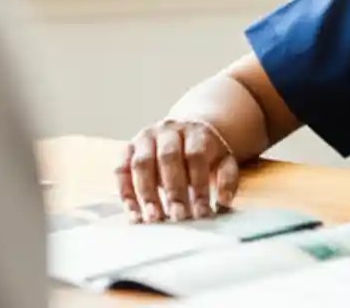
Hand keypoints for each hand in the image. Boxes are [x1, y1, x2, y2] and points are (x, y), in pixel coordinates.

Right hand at [115, 118, 238, 223]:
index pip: (195, 156)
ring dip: (146, 193)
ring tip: (154, 219)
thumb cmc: (205, 154)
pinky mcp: (127, 148)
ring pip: (141, 163)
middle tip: (178, 217)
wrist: (184, 131)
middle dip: (173, 190)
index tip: (201, 212)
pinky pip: (121, 170)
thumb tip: (224, 201)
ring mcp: (144, 138)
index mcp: (194, 131)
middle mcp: (167, 130)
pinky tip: (134, 215)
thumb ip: (228, 179)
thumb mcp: (224, 161)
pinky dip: (125, 193)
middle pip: (167, 157)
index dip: (198, 185)